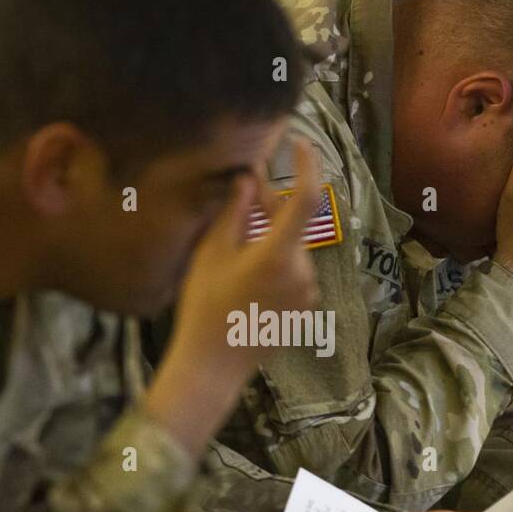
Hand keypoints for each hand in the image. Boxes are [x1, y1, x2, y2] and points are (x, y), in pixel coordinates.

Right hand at [147, 141, 319, 455]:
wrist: (212, 366)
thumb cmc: (205, 308)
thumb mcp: (212, 253)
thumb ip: (236, 212)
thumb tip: (250, 179)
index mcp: (281, 255)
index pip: (306, 199)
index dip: (307, 167)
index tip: (301, 145)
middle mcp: (303, 273)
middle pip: (294, 226)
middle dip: (273, 207)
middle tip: (246, 191)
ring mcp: (306, 294)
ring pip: (292, 250)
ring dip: (271, 237)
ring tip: (236, 242)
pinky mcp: (302, 309)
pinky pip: (292, 273)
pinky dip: (275, 262)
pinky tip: (245, 274)